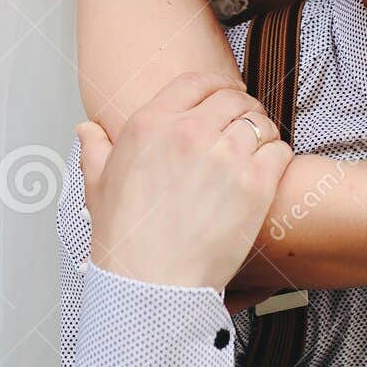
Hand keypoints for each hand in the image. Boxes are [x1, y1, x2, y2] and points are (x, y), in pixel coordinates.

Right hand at [78, 72, 294, 290]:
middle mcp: (188, 133)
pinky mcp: (254, 184)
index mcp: (150, 125)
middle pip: (233, 99)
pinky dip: (278, 156)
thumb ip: (95, 150)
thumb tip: (87, 130)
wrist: (151, 283)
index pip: (195, 83)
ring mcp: (224, 157)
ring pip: (259, 123)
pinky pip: (279, 151)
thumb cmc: (125, 239)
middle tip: (247, 123)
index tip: (225, 93)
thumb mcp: (97, 186)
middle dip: (243, 107)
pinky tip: (269, 170)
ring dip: (262, 133)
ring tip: (259, 149)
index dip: (216, 86)